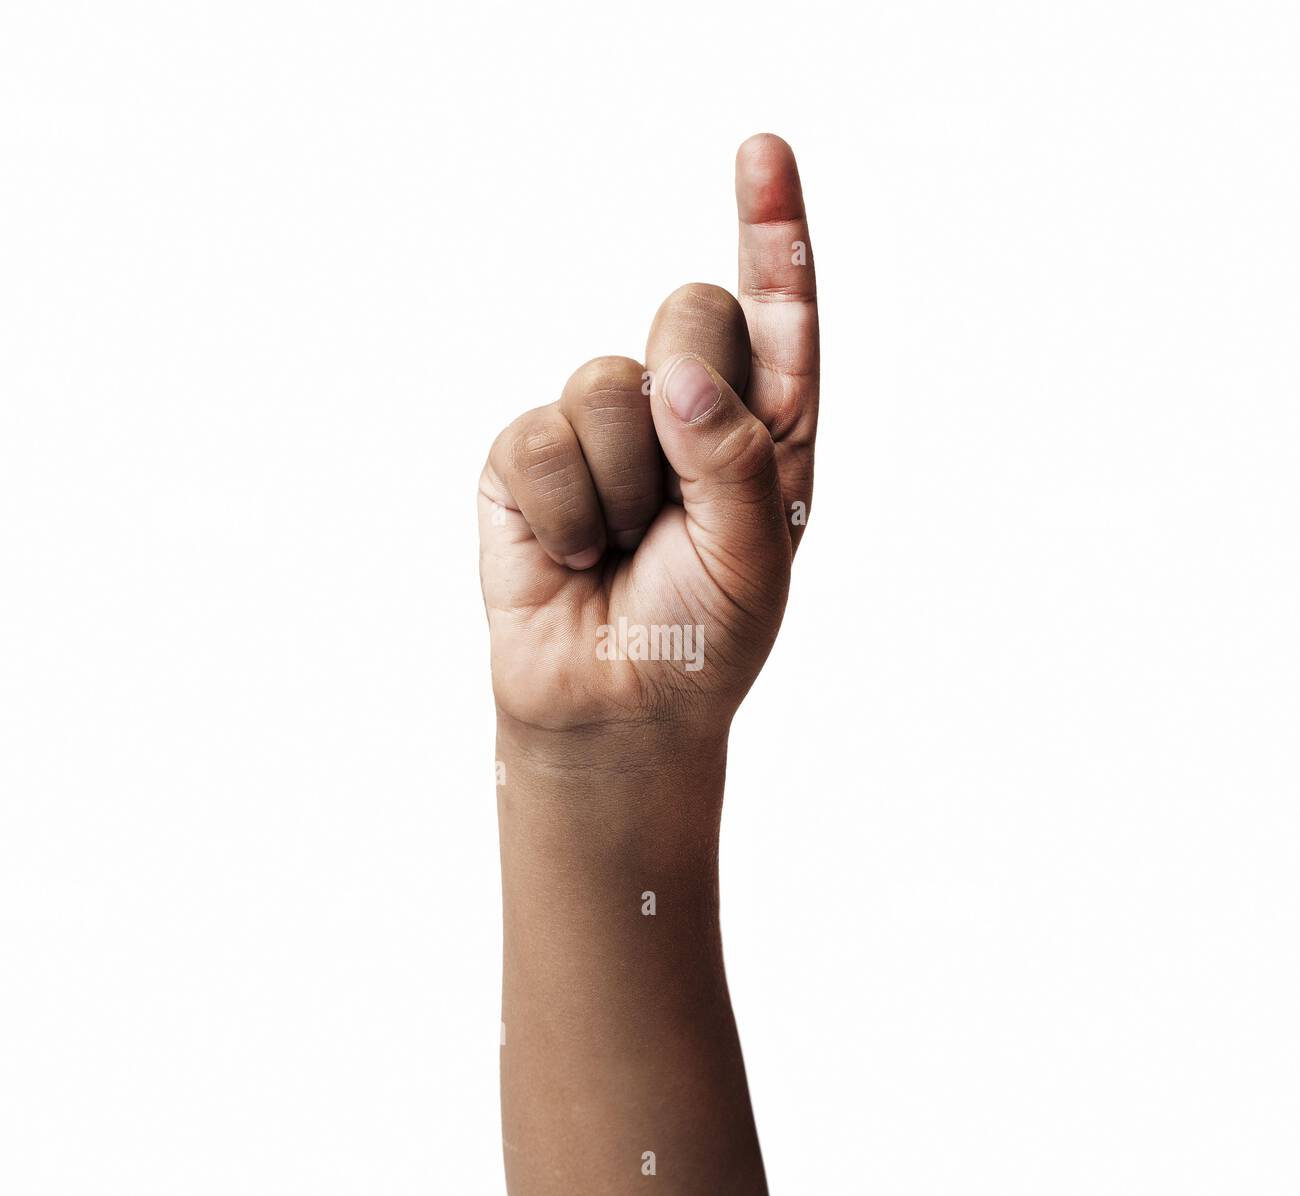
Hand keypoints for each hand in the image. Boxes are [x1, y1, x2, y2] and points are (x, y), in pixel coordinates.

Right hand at [478, 134, 818, 738]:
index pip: (777, 315)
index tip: (763, 150)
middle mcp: (683, 411)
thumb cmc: (701, 636)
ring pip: (607, 380)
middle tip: (675, 492)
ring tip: (624, 547)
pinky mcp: (526, 461)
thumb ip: (736, 458)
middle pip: (690, 310)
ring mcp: (601, 430)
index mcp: (761, 428)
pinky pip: (538, 439)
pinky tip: (573, 554)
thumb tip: (675, 373)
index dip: (772, 233)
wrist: (614, 709)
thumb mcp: (754, 557)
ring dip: (622, 486)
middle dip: (687, 393)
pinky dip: (563, 510)